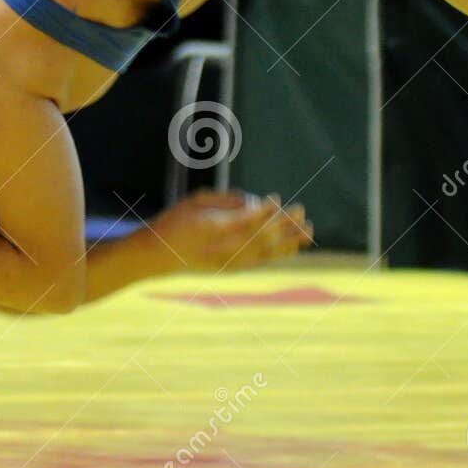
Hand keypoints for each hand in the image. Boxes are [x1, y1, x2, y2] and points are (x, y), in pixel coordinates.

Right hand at [150, 191, 312, 272]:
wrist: (159, 256)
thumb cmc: (174, 222)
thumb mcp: (192, 201)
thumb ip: (222, 199)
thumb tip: (250, 200)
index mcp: (212, 228)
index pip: (246, 220)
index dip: (265, 210)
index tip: (277, 197)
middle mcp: (223, 248)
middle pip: (262, 236)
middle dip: (284, 223)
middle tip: (301, 210)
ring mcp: (228, 261)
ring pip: (266, 252)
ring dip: (289, 241)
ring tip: (308, 231)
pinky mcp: (231, 269)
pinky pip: (261, 261)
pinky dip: (278, 254)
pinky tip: (293, 247)